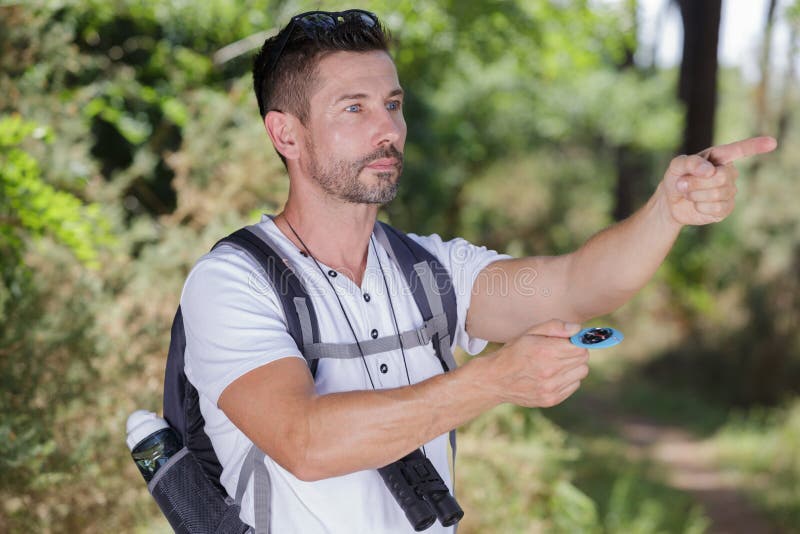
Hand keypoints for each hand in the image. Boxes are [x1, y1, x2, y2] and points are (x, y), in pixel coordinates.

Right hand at [492, 319, 588, 407]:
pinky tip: (553, 376)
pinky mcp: (551, 400)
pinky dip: (568, 379)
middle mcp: (549, 371)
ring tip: (556, 364)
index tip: (569, 341)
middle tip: (561, 351)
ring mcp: (551, 388)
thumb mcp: (529, 333)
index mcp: (545, 351)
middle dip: (575, 353)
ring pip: (581, 373)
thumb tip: (577, 329)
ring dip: (573, 367)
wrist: (495, 379)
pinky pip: (574, 386)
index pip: (580, 347)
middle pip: (583, 359)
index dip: (577, 342)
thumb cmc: (514, 352)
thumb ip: (554, 327)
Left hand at [659, 136, 776, 225]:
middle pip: (721, 177)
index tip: (772, 143)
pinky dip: (700, 206)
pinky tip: (697, 204)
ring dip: (695, 194)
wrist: (670, 202)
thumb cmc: (676, 178)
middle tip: (682, 184)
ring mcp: (729, 191)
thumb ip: (690, 162)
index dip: (755, 146)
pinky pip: (717, 208)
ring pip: (717, 194)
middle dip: (696, 182)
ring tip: (688, 193)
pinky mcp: (726, 208)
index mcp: (719, 157)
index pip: (739, 150)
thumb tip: (710, 170)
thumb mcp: (676, 166)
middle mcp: (729, 172)